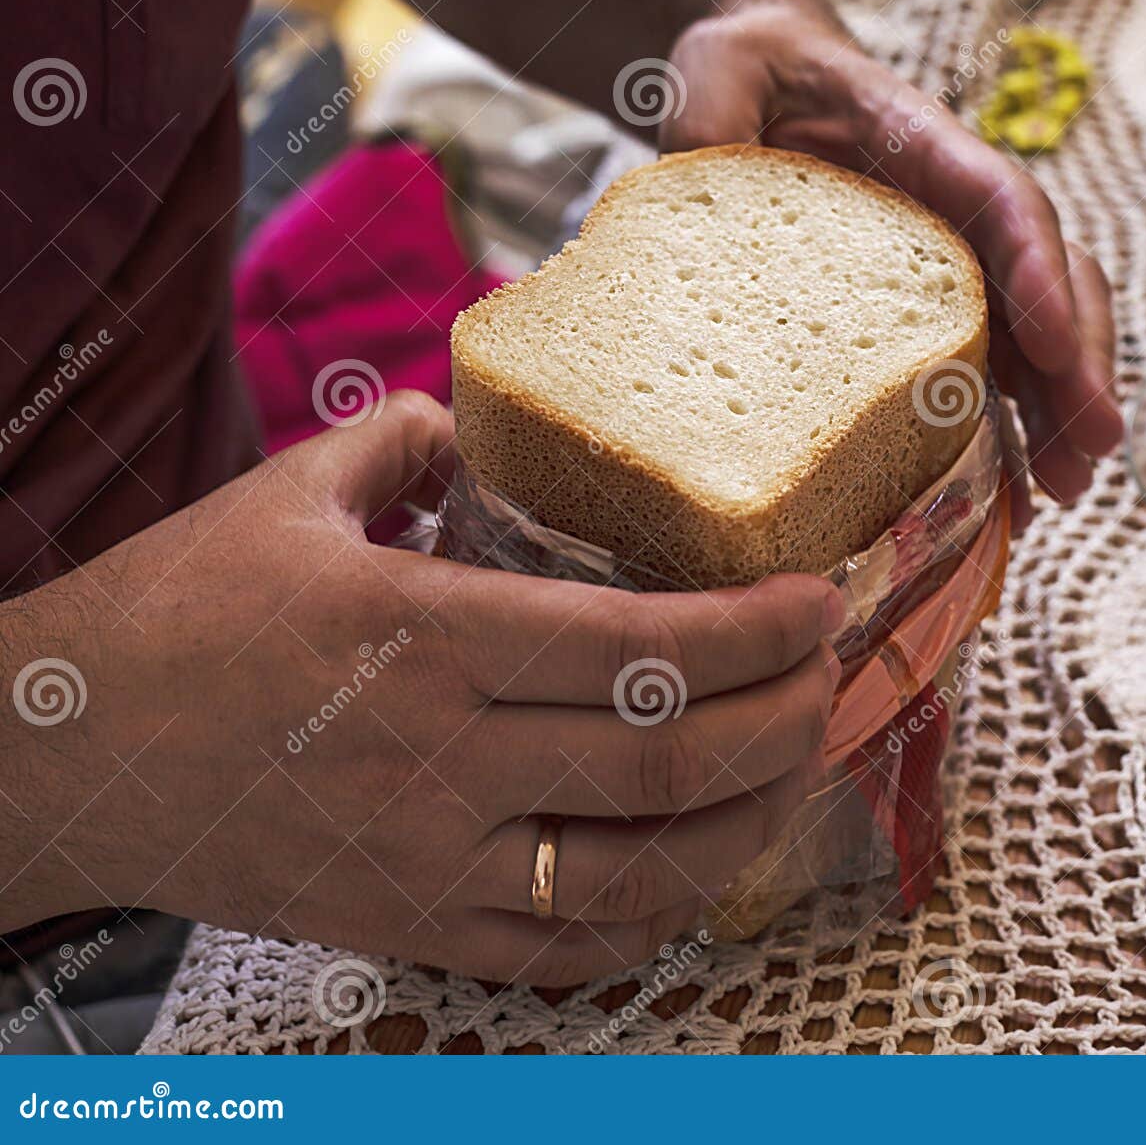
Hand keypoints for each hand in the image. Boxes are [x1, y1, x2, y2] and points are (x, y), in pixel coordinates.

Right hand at [0, 393, 841, 985]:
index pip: (641, 649)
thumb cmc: (174, 617)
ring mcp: (432, 863)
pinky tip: (700, 869)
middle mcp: (443, 761)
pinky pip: (566, 951)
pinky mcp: (411, 930)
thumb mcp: (288, 496)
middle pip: (668, 765)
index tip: (821, 601)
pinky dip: (655, 919)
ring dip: (751, 825)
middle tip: (839, 678)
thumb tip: (478, 421)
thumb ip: (405, 443)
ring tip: (802, 767)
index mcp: (426, 638)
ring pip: (642, 873)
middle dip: (787, 722)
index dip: (757, 632)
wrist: (65, 756)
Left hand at [664, 0, 1123, 521]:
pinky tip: (1012, 496)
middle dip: (1077, 365)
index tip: (1056, 346)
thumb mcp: (721, 71)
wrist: (759, 84)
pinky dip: (1004, 432)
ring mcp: (952, 266)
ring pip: (1033, 336)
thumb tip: (702, 166)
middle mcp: (956, 210)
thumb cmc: (749, 73)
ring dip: (1057, 414)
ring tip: (1066, 491)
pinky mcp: (926, 313)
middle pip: (1048, 281)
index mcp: (923, 145)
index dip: (1037, 272)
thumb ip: (713, 115)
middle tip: (1091, 445)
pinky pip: (984, 370)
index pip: (1002, 202)